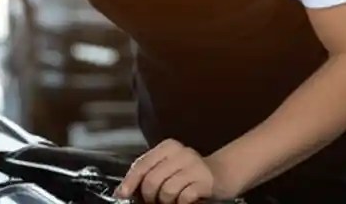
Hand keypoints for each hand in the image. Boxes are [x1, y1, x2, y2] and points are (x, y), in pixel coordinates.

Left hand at [115, 140, 237, 203]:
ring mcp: (194, 166)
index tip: (122, 194)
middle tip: (155, 201)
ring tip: (172, 200)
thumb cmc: (190, 174)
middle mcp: (181, 153)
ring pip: (166, 191)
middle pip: (151, 180)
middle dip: (149, 196)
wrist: (223, 174)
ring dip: (166, 201)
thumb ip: (149, 173)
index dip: (129, 182)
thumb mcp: (169, 167)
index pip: (141, 164)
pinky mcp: (206, 180)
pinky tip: (185, 199)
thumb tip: (124, 190)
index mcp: (168, 147)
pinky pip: (183, 197)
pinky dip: (181, 203)